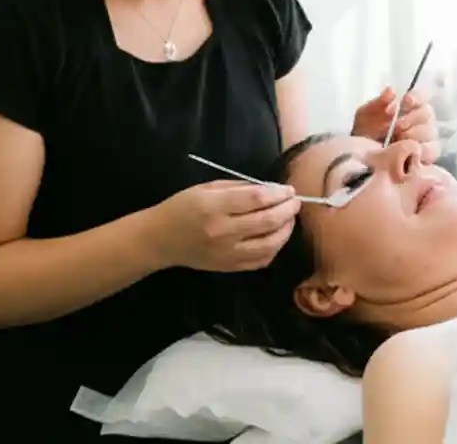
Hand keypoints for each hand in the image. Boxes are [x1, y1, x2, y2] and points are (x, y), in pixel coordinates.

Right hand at [146, 180, 299, 272]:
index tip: (289, 189)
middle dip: (288, 210)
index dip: (278, 193)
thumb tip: (271, 190)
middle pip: (268, 221)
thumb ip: (239, 188)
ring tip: (289, 218)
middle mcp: (223, 232)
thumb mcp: (206, 188)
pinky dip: (275, 248)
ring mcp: (228, 253)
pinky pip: (261, 260)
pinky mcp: (230, 267)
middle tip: (295, 202)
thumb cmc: (182, 207)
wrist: (160, 240)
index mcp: (215, 207)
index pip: (257, 199)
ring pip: (270, 244)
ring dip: (286, 230)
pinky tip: (277, 237)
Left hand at [351, 86, 441, 163]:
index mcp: (408, 109)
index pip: (420, 98)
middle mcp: (420, 122)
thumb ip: (378, 103)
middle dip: (411, 119)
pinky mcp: (427, 157)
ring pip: (430, 132)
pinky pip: (432, 150)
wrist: (362, 160)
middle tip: (396, 126)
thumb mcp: (365, 116)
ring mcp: (426, 140)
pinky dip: (421, 150)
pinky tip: (408, 152)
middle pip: (427, 114)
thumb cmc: (365, 136)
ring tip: (398, 141)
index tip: (405, 101)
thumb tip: (391, 91)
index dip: (416, 98)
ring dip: (414, 135)